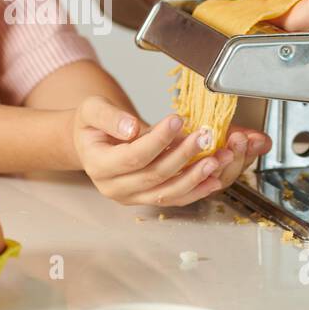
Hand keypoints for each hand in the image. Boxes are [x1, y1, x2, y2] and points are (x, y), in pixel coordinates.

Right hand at [71, 96, 271, 206]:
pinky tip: (214, 178)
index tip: (177, 120)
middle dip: (184, 155)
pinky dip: (196, 190)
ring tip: (217, 158)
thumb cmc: (92, 125)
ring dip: (196, 176)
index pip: (133, 156)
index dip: (158, 140)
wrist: (92, 142)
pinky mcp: (146, 199)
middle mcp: (114, 188)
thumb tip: (132, 128)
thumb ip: (108, 117)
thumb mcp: (91, 110)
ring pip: (168, 192)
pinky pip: (174, 199)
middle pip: (154, 175)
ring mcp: (131, 197)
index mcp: (98, 165)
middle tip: (205, 136)